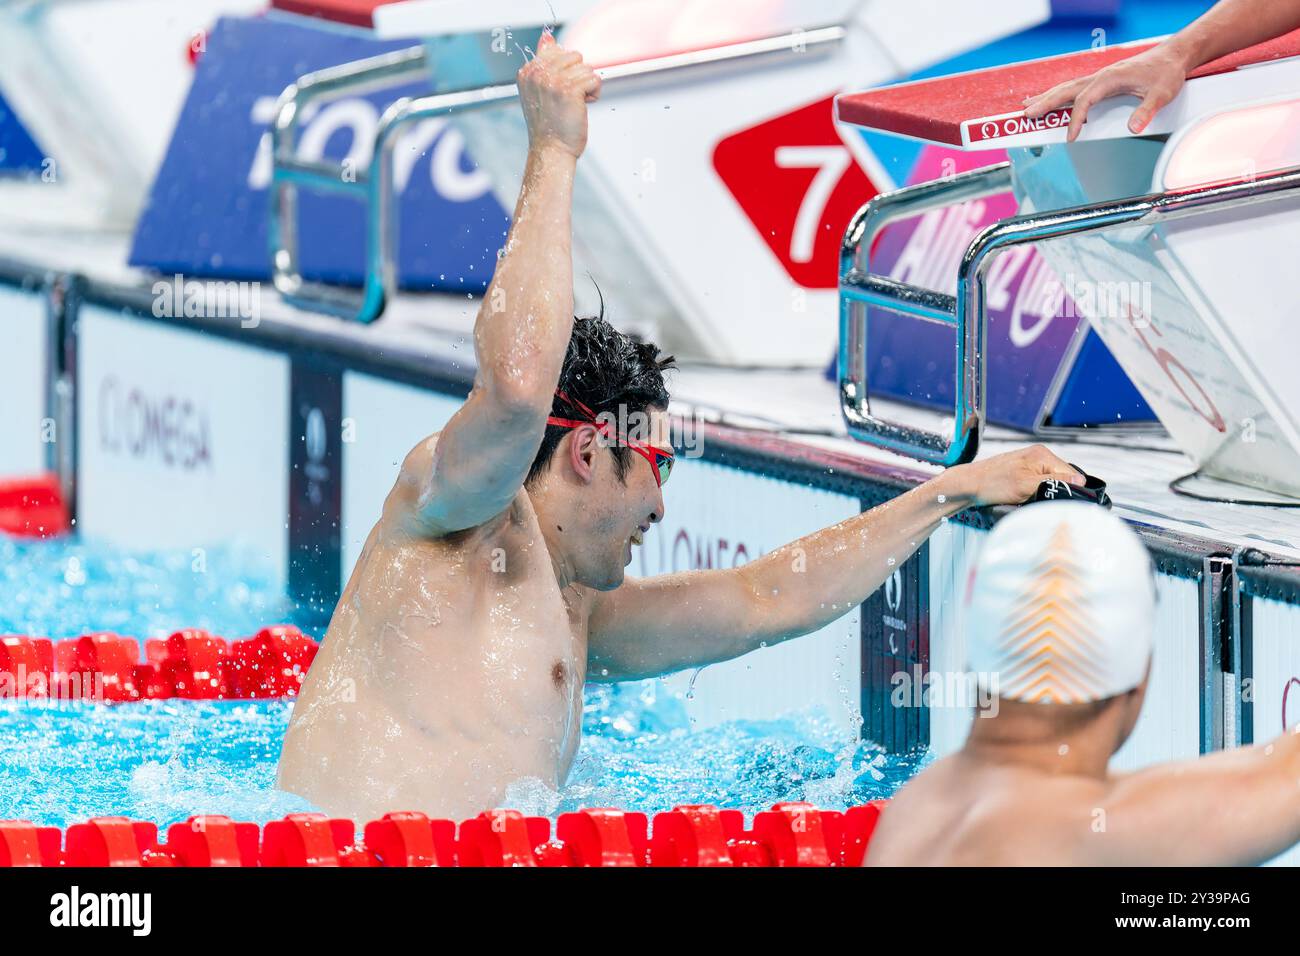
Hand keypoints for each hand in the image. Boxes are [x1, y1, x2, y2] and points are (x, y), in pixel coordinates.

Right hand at [517, 32, 601, 158]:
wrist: (551, 151)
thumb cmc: (549, 126)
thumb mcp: (539, 90)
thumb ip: (543, 62)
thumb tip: (547, 38)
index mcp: (528, 72)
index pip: (557, 51)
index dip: (565, 71)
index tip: (558, 92)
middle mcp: (537, 73)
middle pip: (574, 56)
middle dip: (578, 76)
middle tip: (568, 99)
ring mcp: (553, 80)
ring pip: (586, 68)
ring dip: (586, 87)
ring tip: (575, 104)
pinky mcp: (570, 89)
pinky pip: (594, 78)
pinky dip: (594, 93)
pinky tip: (584, 106)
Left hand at [944, 445, 1085, 507]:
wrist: (968, 485)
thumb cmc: (992, 484)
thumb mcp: (1026, 485)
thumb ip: (1054, 481)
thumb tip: (1080, 481)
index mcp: (1042, 454)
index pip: (1071, 473)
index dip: (1070, 489)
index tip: (1062, 502)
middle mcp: (1039, 455)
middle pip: (1062, 478)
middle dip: (1057, 491)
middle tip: (1043, 502)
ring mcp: (1030, 463)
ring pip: (1051, 482)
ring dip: (1046, 493)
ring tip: (1032, 500)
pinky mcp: (1024, 472)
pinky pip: (1040, 483)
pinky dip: (1036, 492)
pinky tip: (1026, 498)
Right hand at [1023, 43, 1191, 141]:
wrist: (1172, 57)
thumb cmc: (1166, 73)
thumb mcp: (1162, 94)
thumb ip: (1147, 111)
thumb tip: (1134, 128)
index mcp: (1110, 79)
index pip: (1084, 101)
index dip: (1076, 120)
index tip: (1071, 137)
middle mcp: (1100, 77)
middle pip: (1066, 90)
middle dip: (1045, 103)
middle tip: (1026, 114)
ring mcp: (1099, 78)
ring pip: (1066, 88)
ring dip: (1046, 97)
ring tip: (1026, 107)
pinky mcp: (1101, 81)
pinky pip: (1073, 88)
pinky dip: (1057, 94)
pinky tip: (1049, 99)